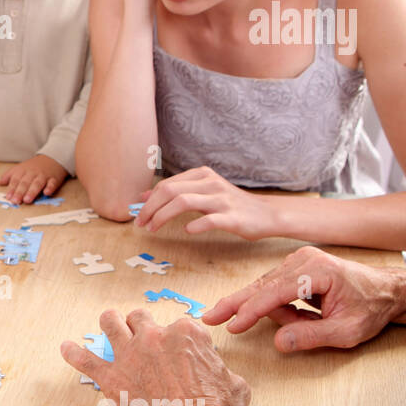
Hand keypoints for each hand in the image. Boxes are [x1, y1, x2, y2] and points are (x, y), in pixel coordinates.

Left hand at [0, 154, 67, 203]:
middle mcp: (32, 173)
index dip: (12, 189)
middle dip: (20, 192)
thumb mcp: (20, 168)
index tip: (8, 197)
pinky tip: (47, 193)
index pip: (16, 180)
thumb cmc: (33, 166)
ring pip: (37, 183)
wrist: (52, 158)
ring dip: (32, 192)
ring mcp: (43, 176)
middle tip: (15, 201)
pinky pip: (52, 183)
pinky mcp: (54, 179)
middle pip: (25, 183)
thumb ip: (9, 176)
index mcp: (23, 171)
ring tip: (27, 200)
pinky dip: (50, 188)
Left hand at [61, 309, 250, 405]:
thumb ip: (220, 371)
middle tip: (140, 335)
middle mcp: (155, 337)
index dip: (177, 342)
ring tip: (107, 322)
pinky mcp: (112, 377)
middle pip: (141, 319)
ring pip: (111, 324)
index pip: (178, 327)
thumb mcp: (235, 384)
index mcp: (186, 334)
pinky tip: (66, 348)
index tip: (178, 354)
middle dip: (141, 325)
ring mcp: (131, 355)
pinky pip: (85, 360)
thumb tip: (221, 376)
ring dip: (109, 322)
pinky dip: (73, 353)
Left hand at [134, 167, 279, 238]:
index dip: (149, 201)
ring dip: (163, 216)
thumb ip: (177, 192)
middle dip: (150, 208)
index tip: (138, 215)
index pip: (167, 185)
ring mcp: (222, 200)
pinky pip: (209, 220)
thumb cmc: (230, 205)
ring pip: (184, 202)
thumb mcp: (203, 192)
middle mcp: (211, 183)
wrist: (266, 214)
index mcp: (202, 175)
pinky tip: (187, 231)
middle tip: (141, 223)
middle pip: (170, 191)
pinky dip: (195, 225)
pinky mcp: (233, 217)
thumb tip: (145, 196)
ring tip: (154, 228)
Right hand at [202, 246, 405, 352]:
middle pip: (260, 285)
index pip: (274, 292)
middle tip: (210, 317)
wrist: (388, 292)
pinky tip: (297, 316)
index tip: (232, 326)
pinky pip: (275, 289)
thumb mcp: (347, 332)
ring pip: (267, 289)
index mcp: (317, 271)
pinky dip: (277, 306)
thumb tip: (276, 342)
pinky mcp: (296, 268)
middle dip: (236, 303)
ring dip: (272, 312)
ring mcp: (298, 261)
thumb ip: (311, 337)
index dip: (251, 311)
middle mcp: (303, 260)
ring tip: (301, 323)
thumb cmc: (371, 309)